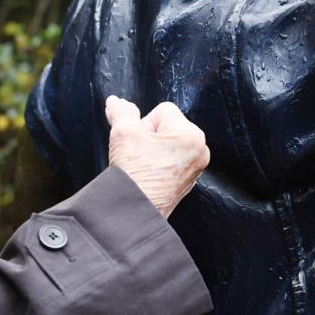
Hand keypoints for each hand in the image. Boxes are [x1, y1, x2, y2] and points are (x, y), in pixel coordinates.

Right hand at [105, 95, 208, 217]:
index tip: (138, 142)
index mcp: (191, 135)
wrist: (133, 212)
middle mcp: (199, 151)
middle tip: (138, 154)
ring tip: (142, 165)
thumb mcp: (123, 133)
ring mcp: (195, 168)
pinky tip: (147, 174)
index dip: (143, 124)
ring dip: (151, 150)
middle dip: (148, 136)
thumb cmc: (134, 174)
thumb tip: (115, 102)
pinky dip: (157, 164)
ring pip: (167, 144)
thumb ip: (121, 112)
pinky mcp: (186, 182)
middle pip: (166, 127)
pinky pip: (170, 161)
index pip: (162, 111)